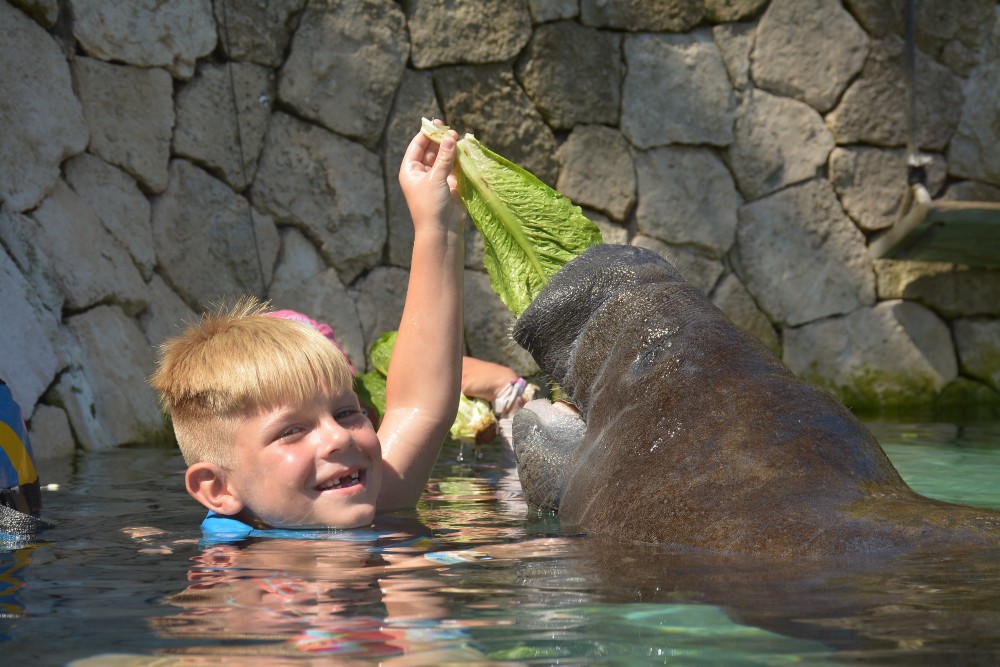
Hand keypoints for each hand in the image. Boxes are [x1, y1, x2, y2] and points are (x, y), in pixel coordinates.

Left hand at [398, 120, 465, 234]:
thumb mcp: (435, 178)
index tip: (437, 123)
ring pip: (443, 157)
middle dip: (440, 140)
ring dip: (450, 149)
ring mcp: (436, 178)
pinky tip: (464, 151)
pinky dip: (458, 159)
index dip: (426, 133)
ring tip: (459, 139)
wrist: (441, 229)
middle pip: (431, 149)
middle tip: (451, 131)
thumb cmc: (430, 204)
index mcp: (410, 170)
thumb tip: (450, 137)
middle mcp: (422, 172)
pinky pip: (453, 167)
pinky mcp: (449, 184)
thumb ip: (444, 157)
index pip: (417, 146)